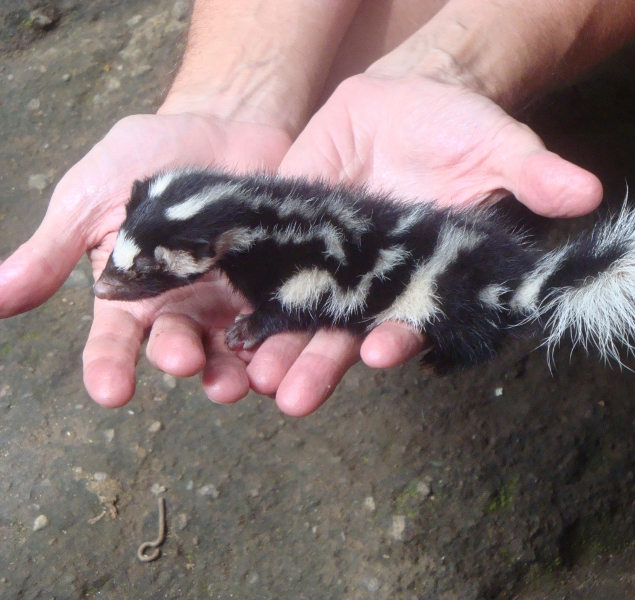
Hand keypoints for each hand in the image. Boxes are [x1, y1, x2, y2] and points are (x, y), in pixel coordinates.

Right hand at [0, 113, 291, 406]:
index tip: (111, 390)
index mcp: (130, 294)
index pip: (114, 340)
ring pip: (230, 345)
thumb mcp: (89, 198)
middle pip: (178, 344)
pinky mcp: (273, 279)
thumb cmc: (144, 160)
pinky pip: (277, 314)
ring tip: (238, 380)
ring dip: (232, 366)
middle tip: (185, 360)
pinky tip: (282, 348)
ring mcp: (230, 296)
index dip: (110, 366)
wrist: (220, 122)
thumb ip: (52, 250)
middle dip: (179, 356)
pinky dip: (278, 334)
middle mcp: (181, 306)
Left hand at [248, 72, 602, 415]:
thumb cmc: (461, 129)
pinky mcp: (294, 236)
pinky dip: (245, 296)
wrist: (406, 102)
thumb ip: (532, 172)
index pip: (417, 318)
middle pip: (349, 333)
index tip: (386, 352)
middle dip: (323, 364)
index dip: (404, 335)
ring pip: (301, 314)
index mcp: (428, 276)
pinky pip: (266, 270)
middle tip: (296, 398)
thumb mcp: (498, 143)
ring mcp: (332, 263)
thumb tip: (588, 191)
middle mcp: (378, 283)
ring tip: (252, 377)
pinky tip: (223, 322)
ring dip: (278, 346)